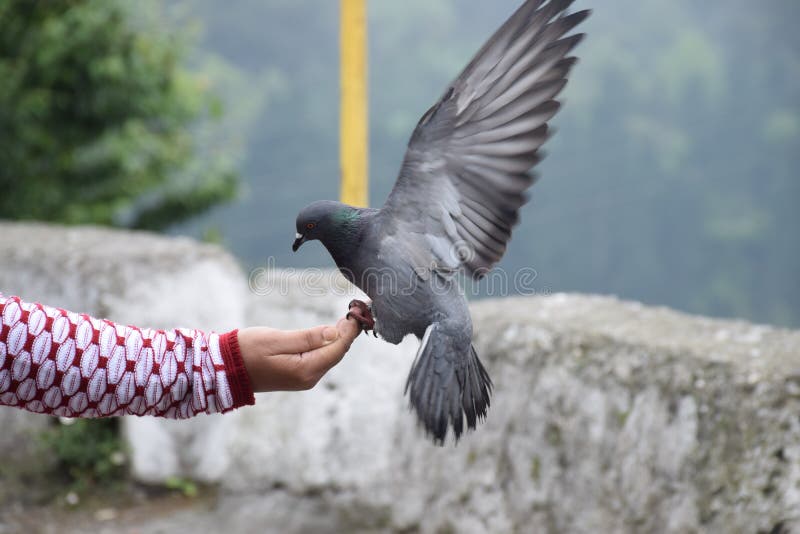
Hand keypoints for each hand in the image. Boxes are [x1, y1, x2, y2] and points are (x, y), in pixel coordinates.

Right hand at [237, 317, 360, 391]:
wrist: (227, 368)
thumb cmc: (247, 350)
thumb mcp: (277, 339)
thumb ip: (307, 337)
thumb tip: (334, 333)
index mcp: (305, 370)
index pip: (338, 348)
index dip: (350, 330)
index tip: (359, 311)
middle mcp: (309, 378)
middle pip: (337, 352)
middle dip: (348, 332)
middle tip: (357, 309)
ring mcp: (305, 378)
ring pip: (331, 355)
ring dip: (340, 337)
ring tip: (349, 317)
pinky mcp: (300, 375)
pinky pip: (321, 358)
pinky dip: (329, 344)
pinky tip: (332, 330)